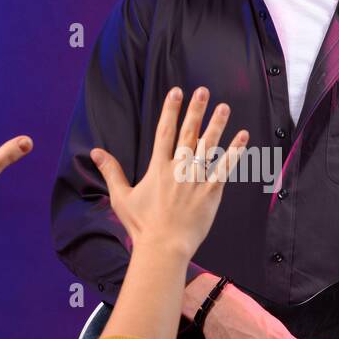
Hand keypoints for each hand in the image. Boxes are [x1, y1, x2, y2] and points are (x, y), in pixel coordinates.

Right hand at [90, 86, 247, 262]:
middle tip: (203, 91)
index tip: (176, 92)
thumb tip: (95, 152)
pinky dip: (234, 152)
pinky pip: (224, 168)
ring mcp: (195, 180)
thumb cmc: (142, 226)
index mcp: (157, 169)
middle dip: (195, 110)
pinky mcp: (211, 192)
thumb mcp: (121, 197)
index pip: (164, 132)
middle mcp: (177, 169)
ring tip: (224, 107)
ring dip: (217, 125)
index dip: (170, 110)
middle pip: (188, 134)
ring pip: (209, 147)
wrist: (163, 247)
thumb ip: (111, 171)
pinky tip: (243, 136)